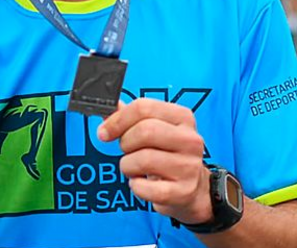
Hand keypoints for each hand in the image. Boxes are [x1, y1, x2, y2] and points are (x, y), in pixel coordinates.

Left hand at [98, 99, 210, 224]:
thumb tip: (111, 106)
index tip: (105, 131)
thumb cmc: (167, 154)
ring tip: (135, 167)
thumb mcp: (154, 129)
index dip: (117, 120)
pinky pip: (144, 187)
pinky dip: (135, 186)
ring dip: (128, 165)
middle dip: (125, 142)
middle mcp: (189, 140)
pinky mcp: (183, 191)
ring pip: (143, 159)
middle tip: (127, 150)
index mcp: (181, 117)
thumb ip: (131, 116)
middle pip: (145, 131)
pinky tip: (141, 182)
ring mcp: (189, 166)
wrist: (191, 186)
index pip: (143, 107)